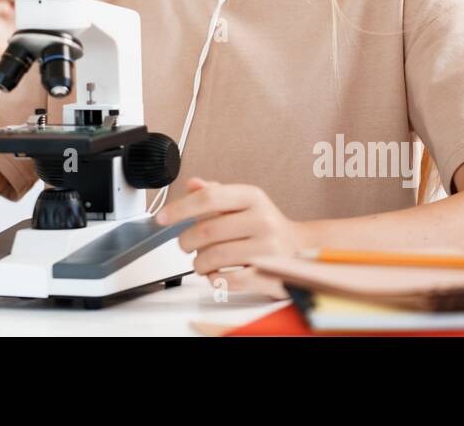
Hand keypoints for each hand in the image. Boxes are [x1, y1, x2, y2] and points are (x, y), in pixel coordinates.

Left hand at [156, 176, 303, 296]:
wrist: (302, 249)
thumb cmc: (265, 225)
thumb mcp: (244, 203)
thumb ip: (216, 195)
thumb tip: (192, 184)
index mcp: (253, 197)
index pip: (209, 198)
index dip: (180, 208)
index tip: (161, 218)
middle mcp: (262, 220)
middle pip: (207, 231)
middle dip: (187, 241)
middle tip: (185, 245)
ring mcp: (268, 249)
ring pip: (214, 257)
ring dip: (199, 263)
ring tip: (201, 261)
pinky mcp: (269, 275)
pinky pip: (228, 280)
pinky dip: (214, 279)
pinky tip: (215, 273)